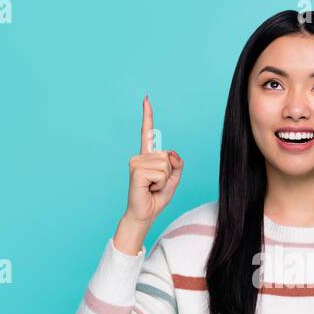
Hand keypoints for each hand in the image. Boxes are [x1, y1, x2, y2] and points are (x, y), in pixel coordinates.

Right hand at [120, 95, 183, 241]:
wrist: (145, 214)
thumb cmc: (156, 197)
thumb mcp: (173, 179)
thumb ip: (177, 164)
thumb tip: (169, 151)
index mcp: (147, 156)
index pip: (148, 132)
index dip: (148, 116)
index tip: (146, 99)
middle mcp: (140, 157)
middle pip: (167, 156)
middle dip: (169, 173)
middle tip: (156, 185)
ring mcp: (136, 162)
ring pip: (165, 165)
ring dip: (164, 180)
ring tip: (152, 187)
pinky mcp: (136, 171)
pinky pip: (161, 173)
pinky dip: (160, 184)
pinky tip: (149, 188)